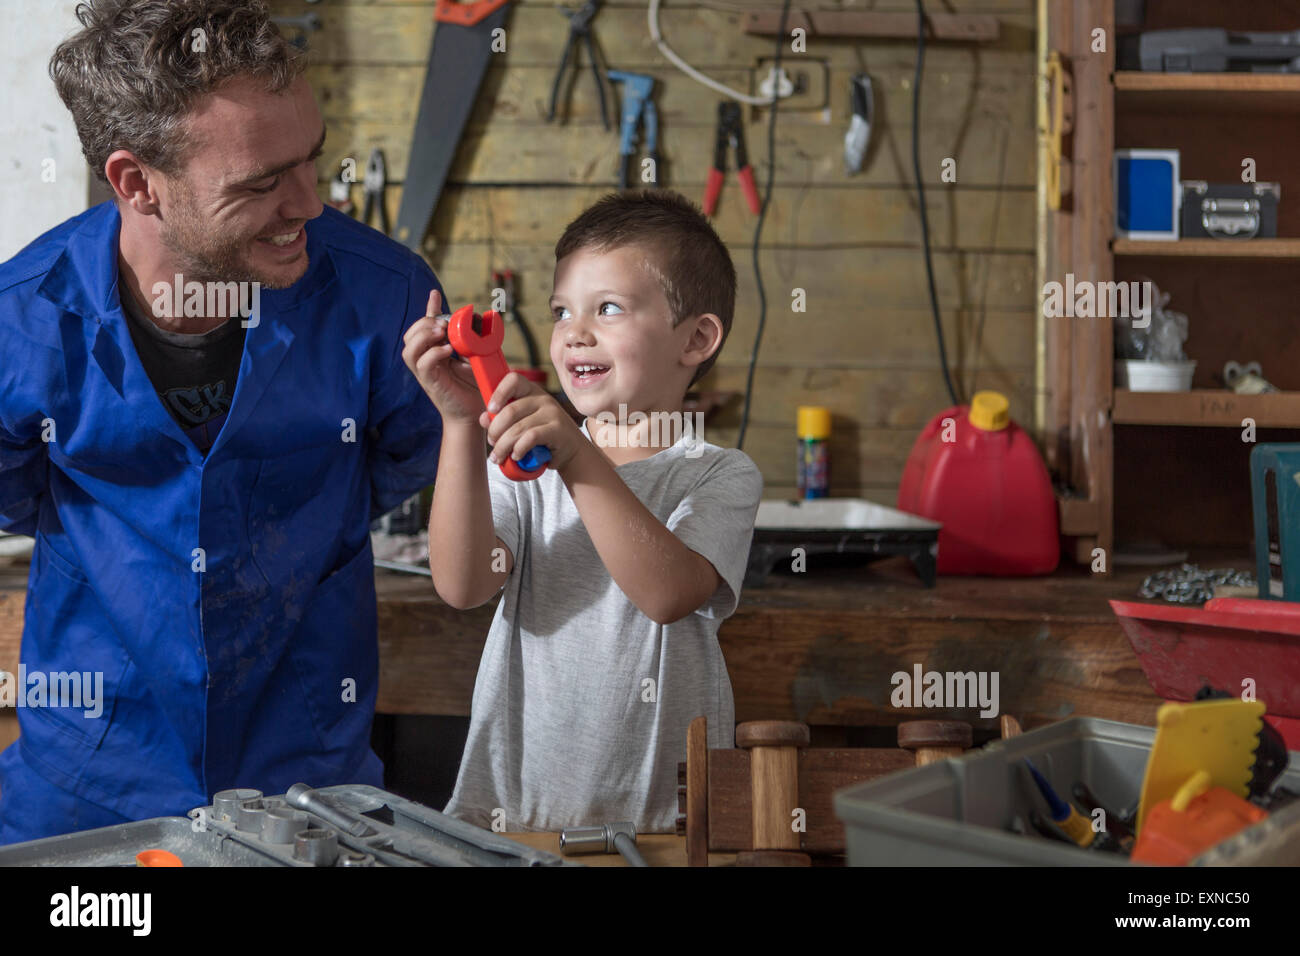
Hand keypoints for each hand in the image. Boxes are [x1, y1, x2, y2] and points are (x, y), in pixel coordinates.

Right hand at [401, 290, 483, 425]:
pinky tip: (447, 350)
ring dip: (424, 337)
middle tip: (442, 324)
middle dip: (423, 325)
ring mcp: (425, 373)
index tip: (435, 294)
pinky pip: (423, 365)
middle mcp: (425, 361)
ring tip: (441, 334)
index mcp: (433, 352)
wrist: (475, 413)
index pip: (424, 327)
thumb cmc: (473, 387)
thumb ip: (468, 340)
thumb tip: (475, 318)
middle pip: (410, 336)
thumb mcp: (473, 357)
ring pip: (409, 350)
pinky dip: (433, 354)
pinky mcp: (430, 384)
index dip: (428, 309)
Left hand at [482, 372, 588, 473]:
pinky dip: (519, 449)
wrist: (571, 450)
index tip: (490, 409)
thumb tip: (484, 418)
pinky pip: (530, 438)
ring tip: (498, 456)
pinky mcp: (557, 430)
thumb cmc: (543, 436)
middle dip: (495, 430)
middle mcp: (543, 399)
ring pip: (518, 428)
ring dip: (503, 446)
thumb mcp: (521, 424)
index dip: (498, 393)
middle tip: (492, 443)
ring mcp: (552, 413)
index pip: (513, 380)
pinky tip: (516, 456)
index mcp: (531, 392)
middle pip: (510, 411)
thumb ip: (501, 420)